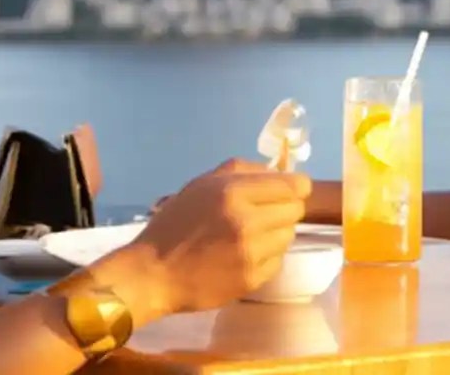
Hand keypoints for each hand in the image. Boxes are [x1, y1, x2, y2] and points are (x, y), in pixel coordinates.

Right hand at [117, 158, 309, 316]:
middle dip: (284, 209)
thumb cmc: (175, 224)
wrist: (153, 273)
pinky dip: (266, 257)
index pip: (293, 185)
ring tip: (249, 236)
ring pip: (289, 235)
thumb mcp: (201, 185)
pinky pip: (278, 260)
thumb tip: (278, 172)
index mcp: (233, 192)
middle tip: (263, 214)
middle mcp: (247, 221)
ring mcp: (252, 252)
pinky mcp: (253, 278)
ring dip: (275, 233)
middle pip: (296, 209)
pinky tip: (243, 256)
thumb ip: (241, 171)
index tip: (289, 191)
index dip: (295, 187)